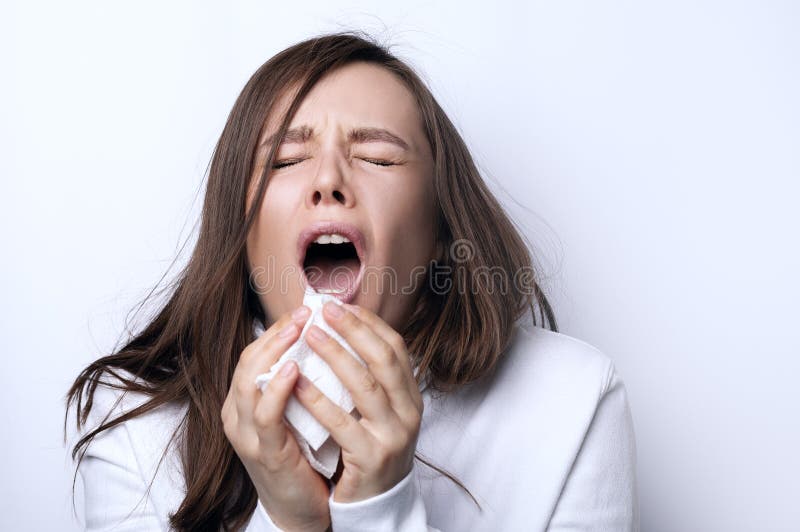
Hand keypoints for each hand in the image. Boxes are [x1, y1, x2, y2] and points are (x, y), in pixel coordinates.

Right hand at [221, 306, 331, 531]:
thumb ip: (301, 382)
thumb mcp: (299, 412)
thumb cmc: (304, 457)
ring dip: (275, 352)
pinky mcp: (264, 453)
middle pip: (247, 361)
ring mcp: (247, 434)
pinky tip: (294, 370)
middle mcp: (238, 415)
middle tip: (305, 312)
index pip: (255, 354)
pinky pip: (265, 415)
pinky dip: (277, 389)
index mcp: (245, 402)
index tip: (306, 309)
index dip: (278, 329)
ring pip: (248, 382)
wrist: (302, 510)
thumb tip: (327, 340)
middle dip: (276, 333)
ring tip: (299, 331)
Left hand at [296, 302, 423, 502]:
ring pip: (365, 386)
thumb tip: (341, 331)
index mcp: (411, 396)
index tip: (339, 305)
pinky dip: (319, 400)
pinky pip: (343, 423)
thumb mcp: (379, 412)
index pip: (395, 348)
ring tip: (310, 336)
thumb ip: (368, 378)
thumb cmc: (369, 450)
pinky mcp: (372, 458)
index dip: (368, 323)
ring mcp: (393, 435)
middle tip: (324, 310)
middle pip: (383, 360)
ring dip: (336, 356)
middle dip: (353, 330)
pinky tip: (298, 383)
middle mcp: (409, 412)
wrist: (376, 505)